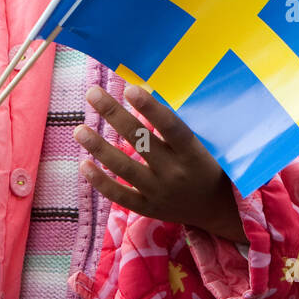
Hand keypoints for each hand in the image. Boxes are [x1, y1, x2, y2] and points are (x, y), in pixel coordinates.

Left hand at [76, 83, 246, 243]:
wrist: (218, 210)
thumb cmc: (209, 165)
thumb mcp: (204, 144)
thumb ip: (177, 125)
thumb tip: (146, 90)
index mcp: (193, 153)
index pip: (170, 127)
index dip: (150, 108)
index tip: (130, 88)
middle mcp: (175, 172)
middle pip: (140, 141)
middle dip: (114, 115)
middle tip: (92, 93)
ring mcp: (160, 192)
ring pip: (124, 168)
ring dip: (99, 147)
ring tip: (79, 129)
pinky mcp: (149, 208)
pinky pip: (120, 195)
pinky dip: (100, 181)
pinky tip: (84, 164)